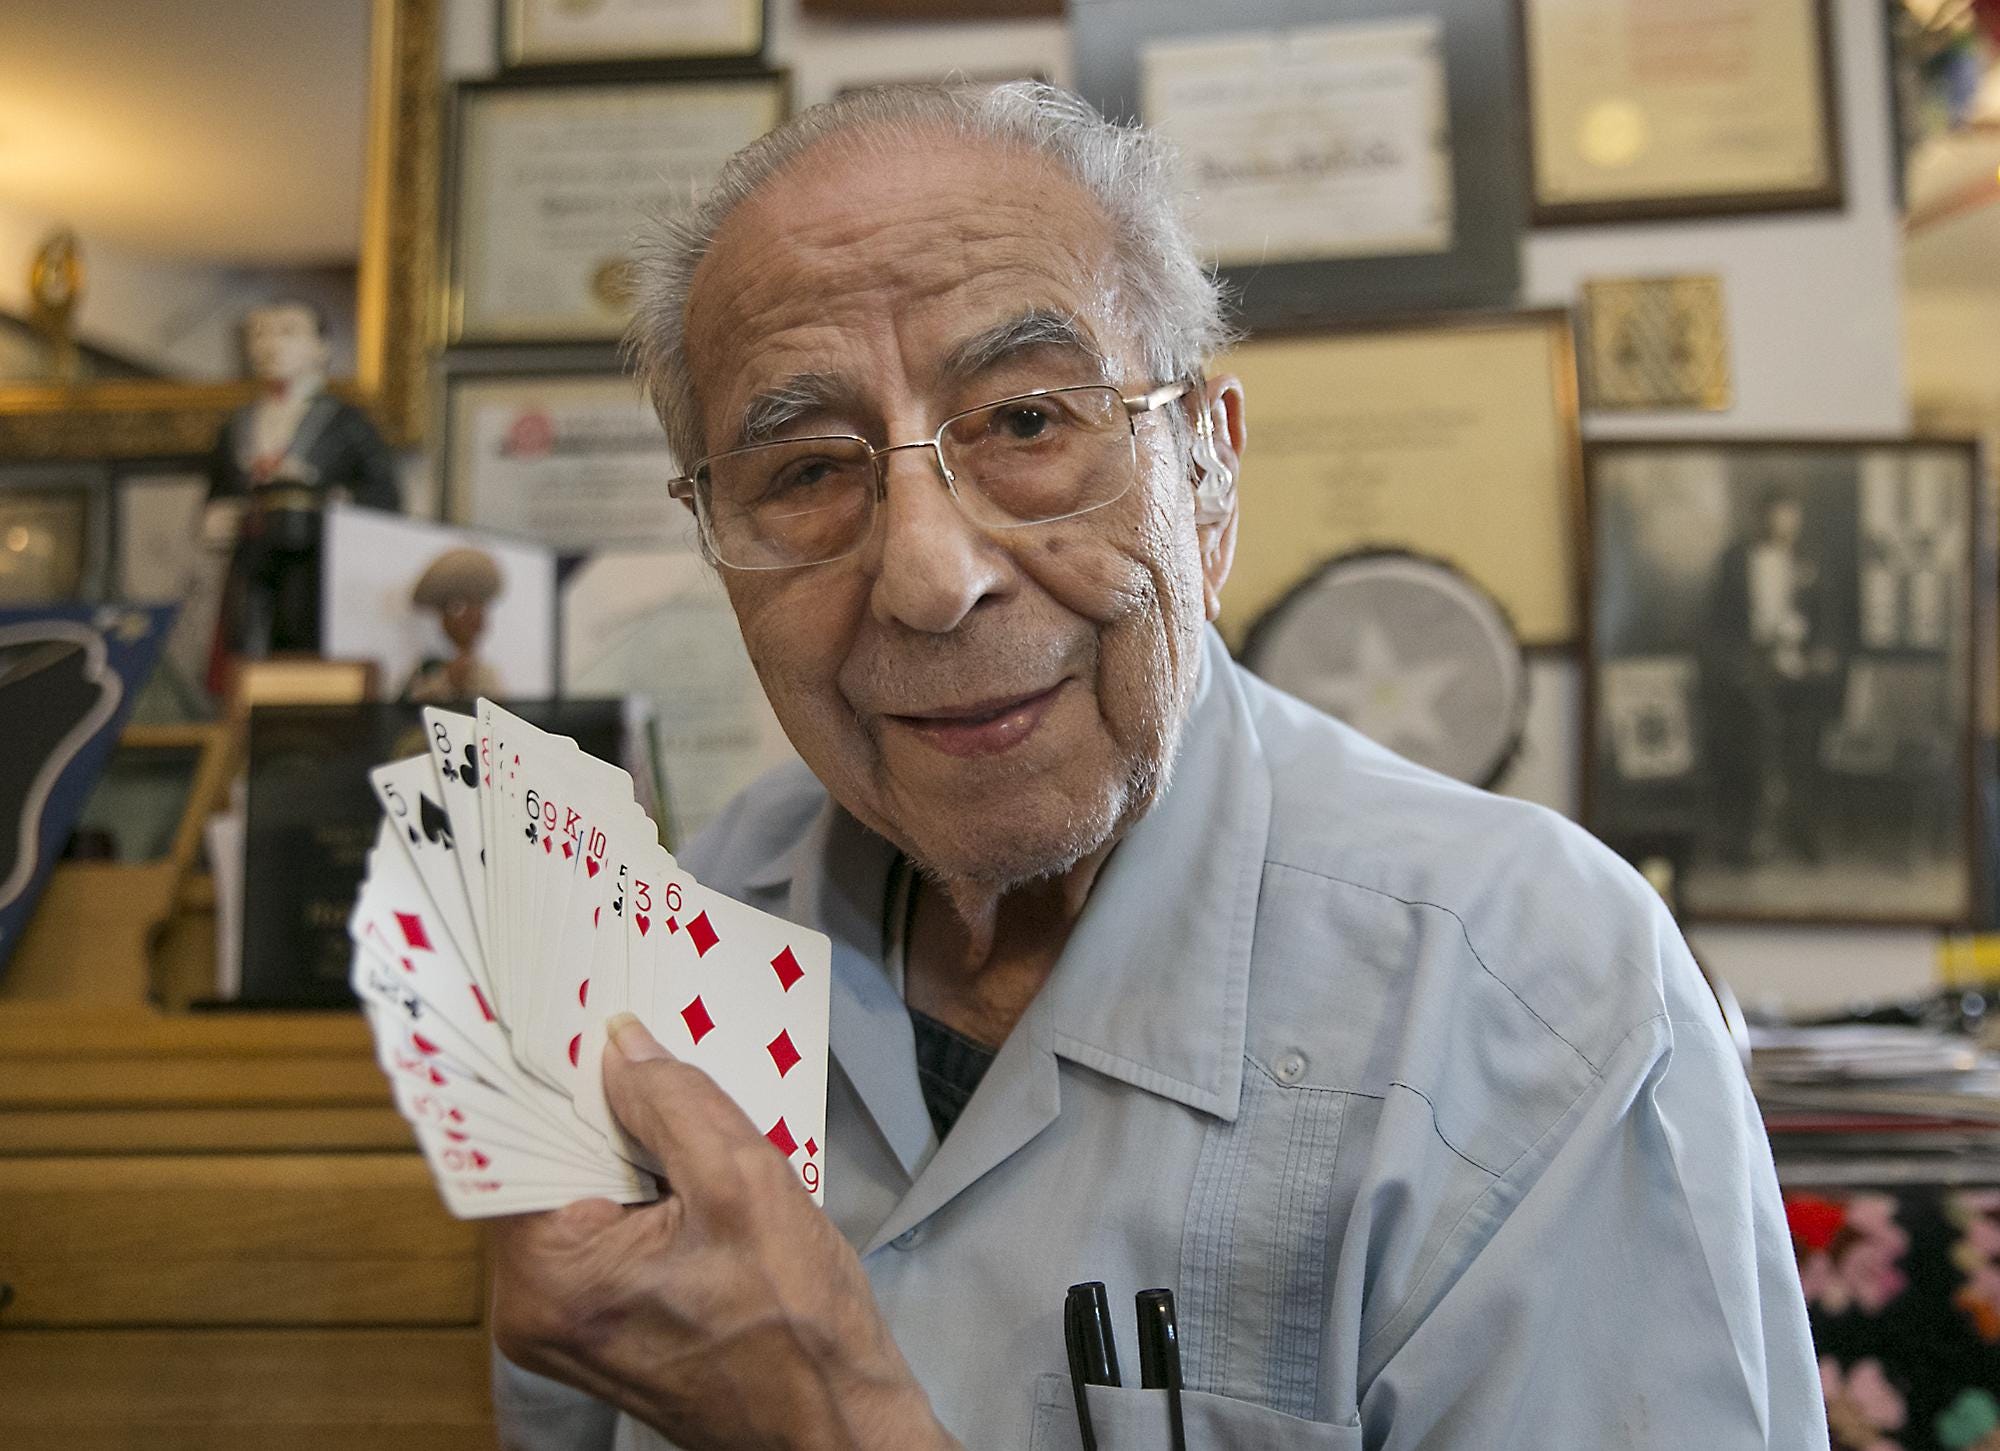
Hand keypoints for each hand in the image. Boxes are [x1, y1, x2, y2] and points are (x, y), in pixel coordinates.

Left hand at [489, 1015, 956, 1450]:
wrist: (836, 1425)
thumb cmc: (800, 1330)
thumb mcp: (744, 1182)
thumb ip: (673, 1100)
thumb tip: (620, 1042)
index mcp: (552, 1277)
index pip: (515, 1141)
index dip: (548, 1072)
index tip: (569, 1015)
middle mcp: (533, 1309)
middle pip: (542, 1165)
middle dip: (595, 1107)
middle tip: (635, 1045)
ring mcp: (561, 1326)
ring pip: (573, 1195)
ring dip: (622, 1147)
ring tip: (676, 1108)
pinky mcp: (596, 1328)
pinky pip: (597, 1232)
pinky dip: (635, 1191)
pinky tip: (686, 1168)